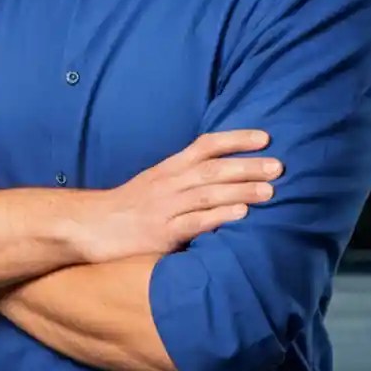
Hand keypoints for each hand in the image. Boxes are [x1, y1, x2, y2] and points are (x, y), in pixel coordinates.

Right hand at [73, 130, 280, 263]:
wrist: (92, 226)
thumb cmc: (129, 207)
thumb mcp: (155, 182)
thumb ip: (185, 177)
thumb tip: (225, 174)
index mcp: (169, 168)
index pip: (205, 145)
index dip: (235, 139)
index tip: (265, 137)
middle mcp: (169, 183)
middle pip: (212, 169)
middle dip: (248, 166)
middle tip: (279, 165)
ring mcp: (165, 207)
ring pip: (208, 194)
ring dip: (242, 191)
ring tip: (271, 191)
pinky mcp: (162, 233)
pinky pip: (195, 222)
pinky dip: (219, 217)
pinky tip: (241, 216)